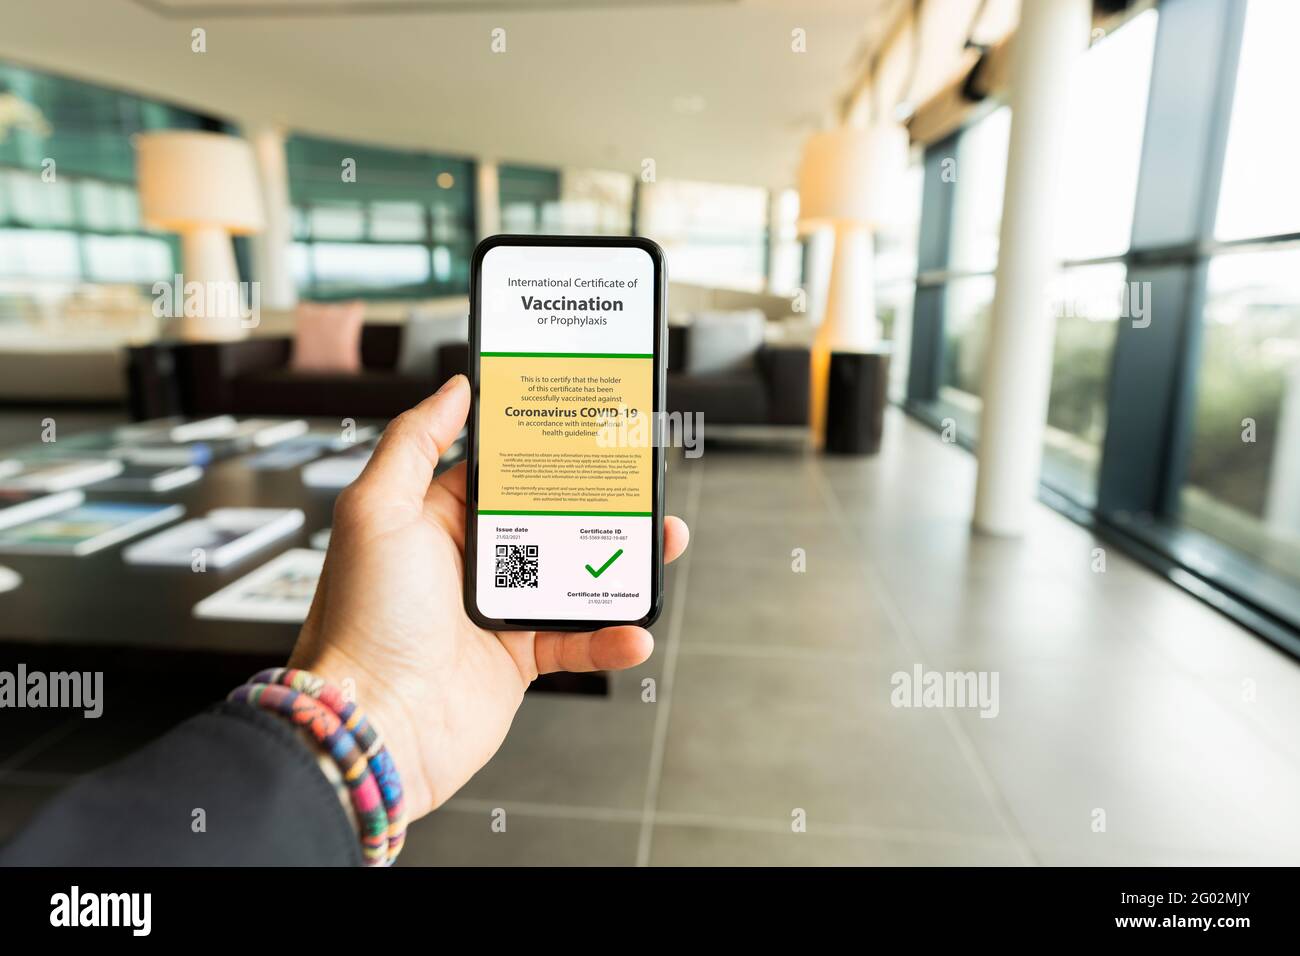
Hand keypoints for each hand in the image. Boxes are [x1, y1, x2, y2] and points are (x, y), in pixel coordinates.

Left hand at [289, 375, 688, 819]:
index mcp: (433, 519)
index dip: (541, 446)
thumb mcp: (376, 511)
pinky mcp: (521, 658)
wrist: (377, 726)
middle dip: (599, 499)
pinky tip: (633, 629)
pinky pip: (579, 640)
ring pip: (574, 573)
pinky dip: (611, 637)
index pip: (499, 470)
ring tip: (662, 541)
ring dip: (621, 560)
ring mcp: (498, 610)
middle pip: (550, 516)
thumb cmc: (363, 622)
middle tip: (641, 479)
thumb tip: (451, 390)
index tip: (583, 423)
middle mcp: (468, 561)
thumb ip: (414, 442)